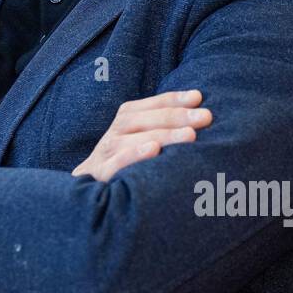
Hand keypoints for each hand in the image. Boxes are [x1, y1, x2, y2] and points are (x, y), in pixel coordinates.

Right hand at [71, 89, 211, 181]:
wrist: (87, 194)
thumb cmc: (125, 166)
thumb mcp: (139, 142)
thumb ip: (162, 129)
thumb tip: (199, 114)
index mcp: (124, 122)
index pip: (149, 105)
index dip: (173, 99)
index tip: (198, 97)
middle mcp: (114, 134)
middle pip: (142, 119)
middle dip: (176, 116)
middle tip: (205, 117)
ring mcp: (105, 155)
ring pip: (131, 139)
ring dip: (162, 134)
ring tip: (190, 134)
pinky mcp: (100, 175)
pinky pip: (115, 164)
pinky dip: (134, 154)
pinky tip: (154, 149)